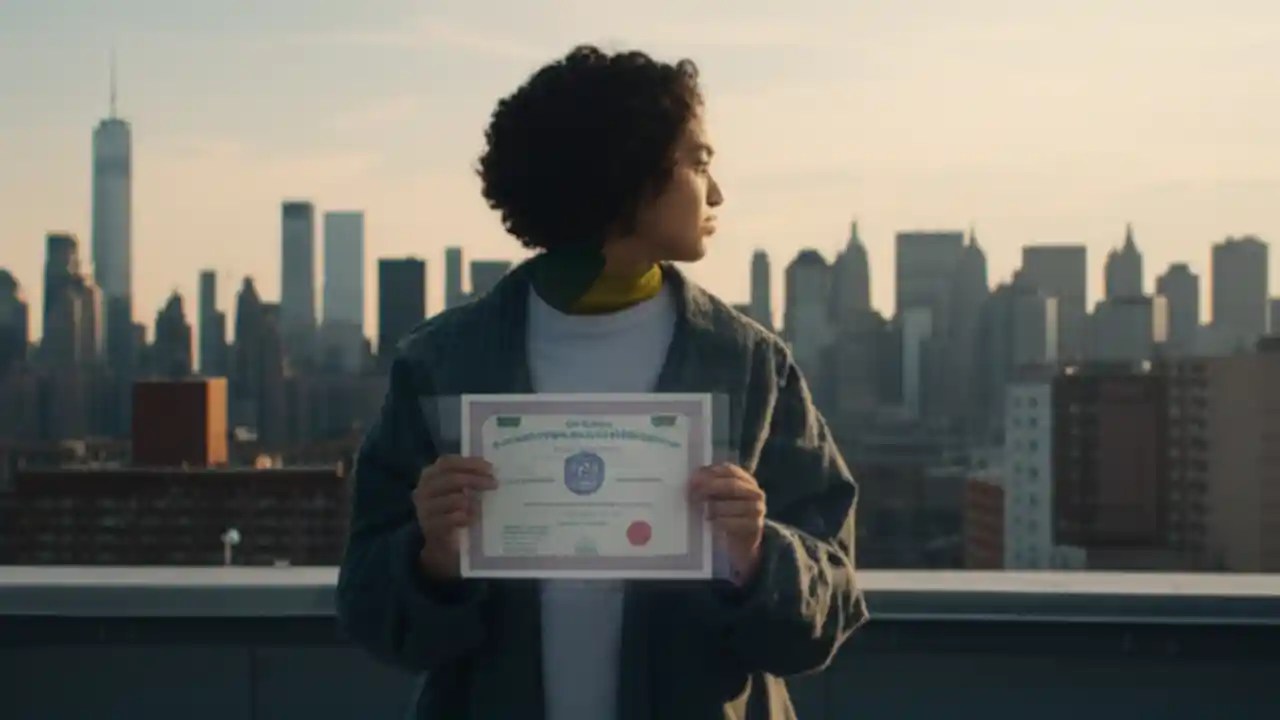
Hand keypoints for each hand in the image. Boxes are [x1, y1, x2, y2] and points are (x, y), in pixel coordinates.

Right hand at [412, 455, 496, 579]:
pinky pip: (453, 519)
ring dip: (472, 502)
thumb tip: (492, 471)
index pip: (447, 462)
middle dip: (476, 480)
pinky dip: (466, 518)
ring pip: (454, 499)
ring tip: (482, 506)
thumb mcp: (460, 491)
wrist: (441, 544)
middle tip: (494, 484)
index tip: (489, 467)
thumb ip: (469, 478)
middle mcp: (423, 489)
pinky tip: (474, 520)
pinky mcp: (431, 528)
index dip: (469, 463)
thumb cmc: (452, 511)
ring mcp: (425, 509)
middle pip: (452, 479)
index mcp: (430, 475)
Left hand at [689, 463, 765, 585]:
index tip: (694, 480)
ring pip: (733, 505)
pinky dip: (721, 523)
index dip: (711, 473)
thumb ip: (708, 486)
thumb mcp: (719, 498)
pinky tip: (711, 524)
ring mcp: (757, 509)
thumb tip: (693, 480)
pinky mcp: (755, 526)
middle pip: (732, 486)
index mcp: (745, 480)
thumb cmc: (726, 514)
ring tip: (702, 512)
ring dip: (714, 508)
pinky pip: (735, 523)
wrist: (740, 542)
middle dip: (711, 489)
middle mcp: (754, 492)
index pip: (730, 470)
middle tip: (694, 495)